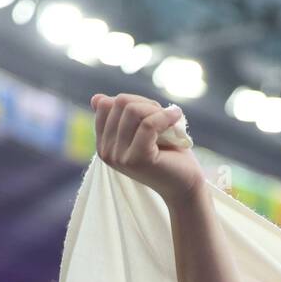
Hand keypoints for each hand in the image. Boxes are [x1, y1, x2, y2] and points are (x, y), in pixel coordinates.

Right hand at [90, 92, 205, 207]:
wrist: (185, 183)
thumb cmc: (166, 153)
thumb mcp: (139, 128)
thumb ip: (120, 115)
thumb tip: (95, 98)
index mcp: (102, 144)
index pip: (106, 104)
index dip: (133, 102)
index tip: (151, 114)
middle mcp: (105, 152)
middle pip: (120, 103)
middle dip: (145, 104)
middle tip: (164, 119)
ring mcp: (119, 157)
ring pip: (133, 111)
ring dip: (156, 111)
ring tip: (170, 123)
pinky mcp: (137, 159)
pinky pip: (148, 124)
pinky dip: (166, 116)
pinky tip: (176, 117)